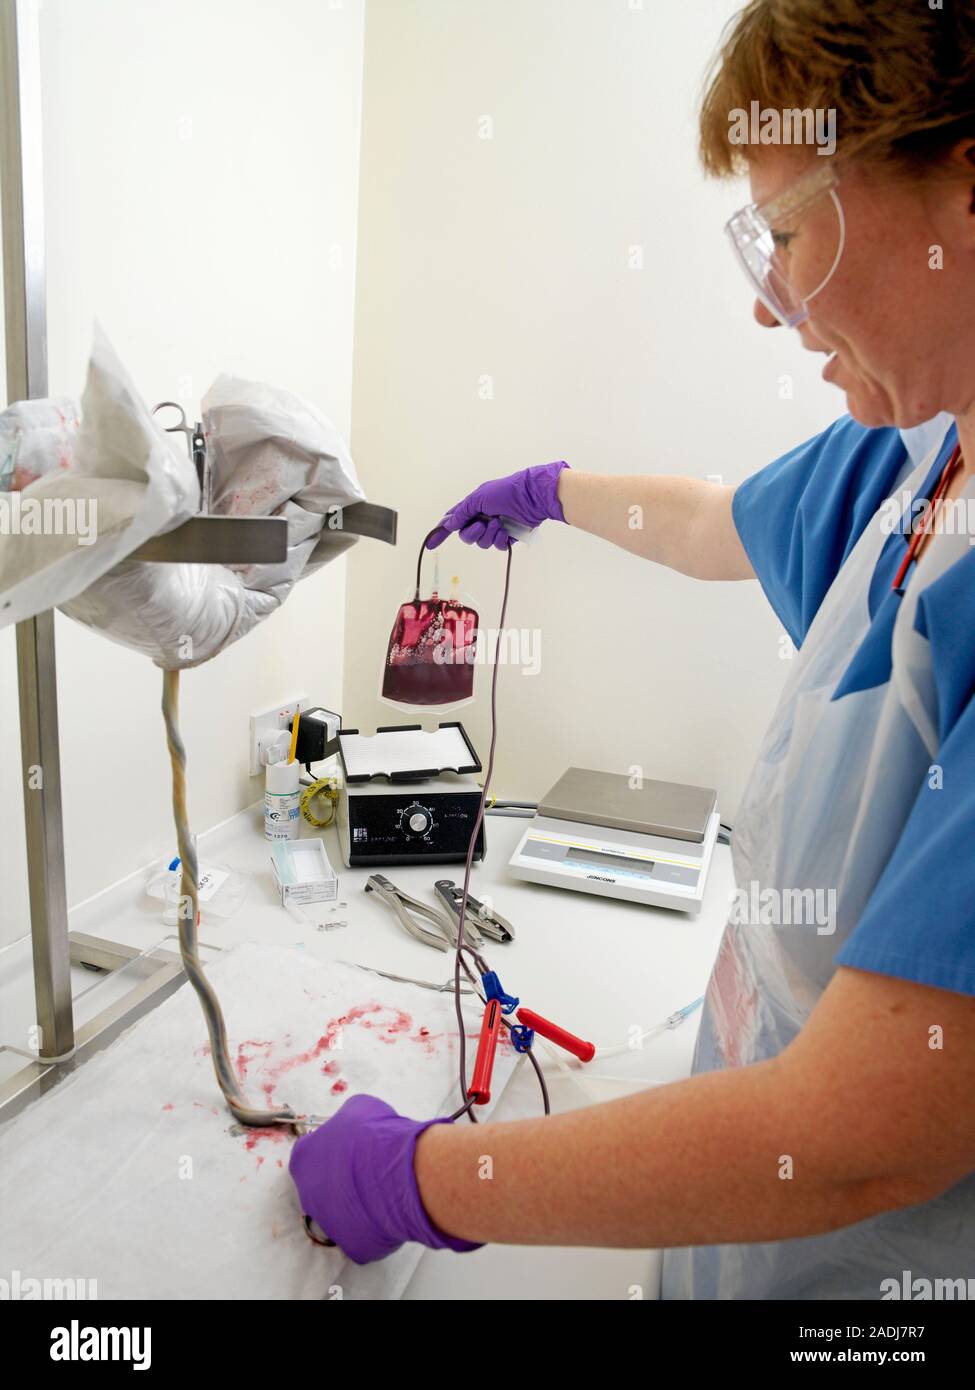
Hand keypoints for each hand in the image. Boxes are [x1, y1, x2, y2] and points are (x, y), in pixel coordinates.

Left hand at [288, 1094, 480, 1263]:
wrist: (397, 1173)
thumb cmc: (374, 1135)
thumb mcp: (359, 1109)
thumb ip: (347, 1119)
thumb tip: (351, 1127)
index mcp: (303, 1160)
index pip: (308, 1154)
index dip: (330, 1149)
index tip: (348, 1147)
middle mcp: (308, 1195)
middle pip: (322, 1187)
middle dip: (341, 1180)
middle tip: (367, 1169)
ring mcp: (329, 1224)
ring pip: (342, 1214)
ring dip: (357, 1203)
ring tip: (383, 1189)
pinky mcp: (353, 1246)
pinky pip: (363, 1235)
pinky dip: (375, 1225)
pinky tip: (390, 1210)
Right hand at [426, 461, 569, 549]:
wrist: (531, 497)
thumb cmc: (505, 492)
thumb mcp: (478, 498)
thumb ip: (462, 513)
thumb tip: (447, 524)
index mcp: (473, 507)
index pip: (453, 521)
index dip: (442, 532)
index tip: (431, 544)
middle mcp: (482, 518)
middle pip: (466, 536)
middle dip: (472, 533)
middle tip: (482, 524)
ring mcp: (495, 528)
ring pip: (482, 543)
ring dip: (489, 534)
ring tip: (500, 523)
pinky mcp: (508, 536)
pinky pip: (497, 546)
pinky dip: (500, 540)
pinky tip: (506, 532)